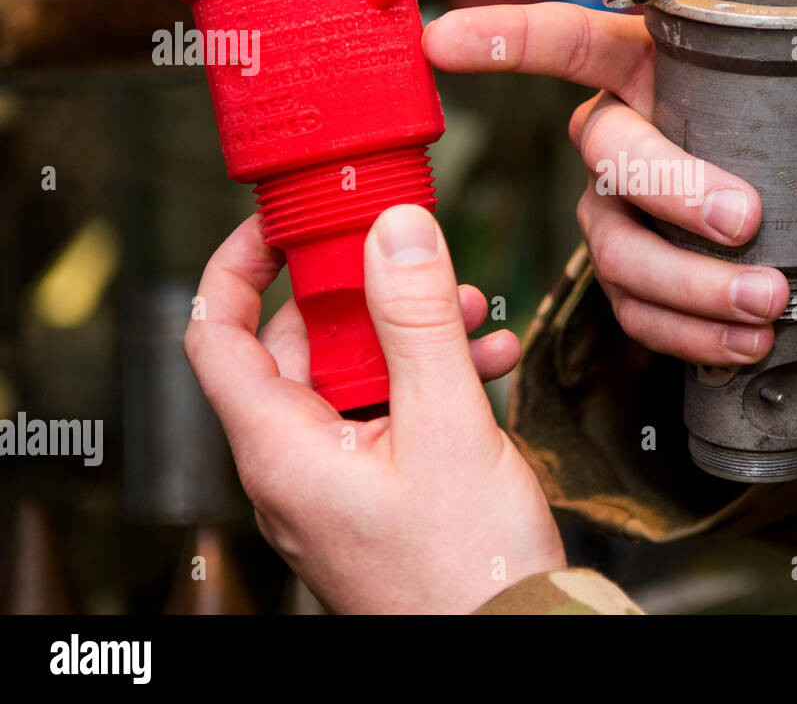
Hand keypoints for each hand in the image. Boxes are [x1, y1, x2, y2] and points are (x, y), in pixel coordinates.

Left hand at [184, 205, 566, 612]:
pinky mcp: (372, 493)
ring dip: (412, 337)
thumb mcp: (450, 426)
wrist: (509, 645)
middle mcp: (292, 466)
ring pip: (353, 376)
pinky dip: (429, 382)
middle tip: (416, 263)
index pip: (217, 334)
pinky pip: (385, 414)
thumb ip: (418, 321)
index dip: (239, 265)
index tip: (282, 221)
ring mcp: (332, 482)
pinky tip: (488, 365)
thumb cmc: (467, 570)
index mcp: (281, 450)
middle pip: (300, 346)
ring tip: (476, 319)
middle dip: (364, 295)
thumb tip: (393, 230)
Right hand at [424, 3, 796, 365]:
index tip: (444, 40)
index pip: (566, 40)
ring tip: (764, 306)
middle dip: (671, 190)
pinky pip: (636, 312)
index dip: (505, 37)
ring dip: (687, 284)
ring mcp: (614, 216)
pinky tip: (744, 347)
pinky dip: (689, 336)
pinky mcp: (632, 283)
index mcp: (650, 68)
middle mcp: (617, 138)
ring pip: (616, 249)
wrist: (795, 204)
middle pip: (608, 156)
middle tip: (745, 221)